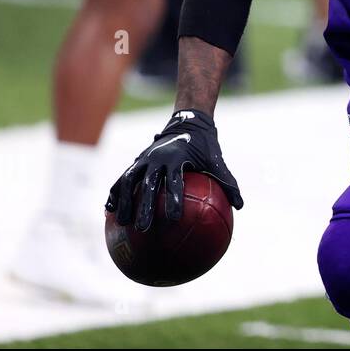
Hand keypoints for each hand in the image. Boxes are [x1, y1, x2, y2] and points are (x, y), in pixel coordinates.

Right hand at [106, 109, 242, 230]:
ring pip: (129, 181)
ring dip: (124, 202)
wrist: (186, 122)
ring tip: (122, 223)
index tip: (173, 219)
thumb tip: (240, 206)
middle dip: (144, 207)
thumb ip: (228, 182)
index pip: (175, 181)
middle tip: (144, 228)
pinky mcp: (136, 162)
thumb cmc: (205, 146)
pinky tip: (109, 212)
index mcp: (178, 157)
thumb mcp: (217, 160)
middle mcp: (157, 158)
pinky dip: (115, 194)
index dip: (173, 199)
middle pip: (148, 184)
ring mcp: (144, 159)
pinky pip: (122, 179)